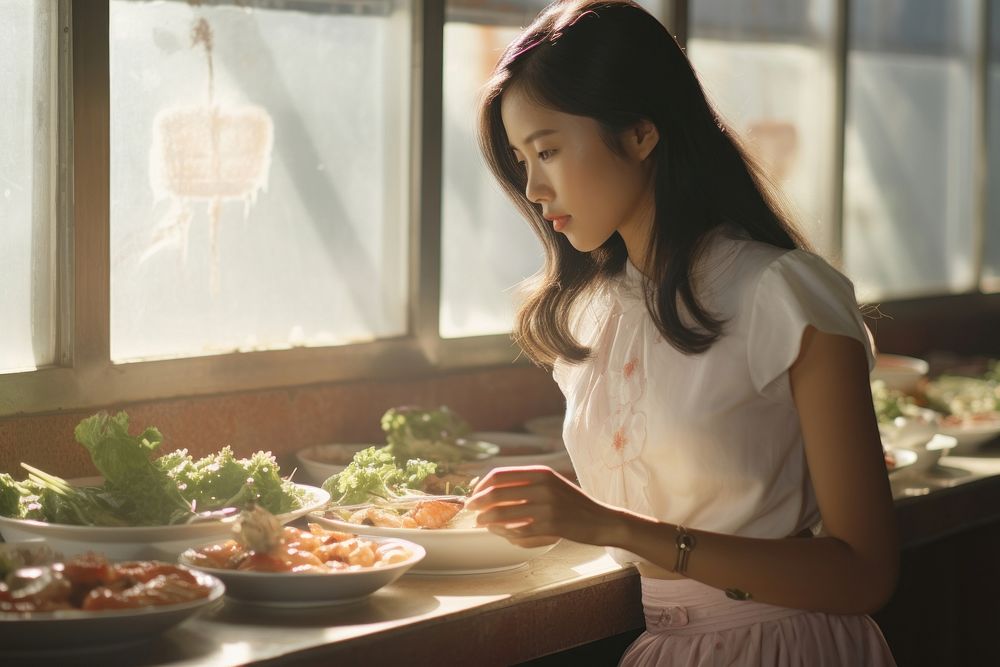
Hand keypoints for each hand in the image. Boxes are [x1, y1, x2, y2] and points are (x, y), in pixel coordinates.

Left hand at [465, 465, 618, 547]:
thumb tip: (490, 488)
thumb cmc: (572, 503)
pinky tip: (500, 533)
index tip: (474, 495)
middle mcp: (543, 486)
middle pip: (497, 493)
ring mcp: (548, 506)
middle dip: (477, 502)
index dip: (481, 486)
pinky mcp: (551, 526)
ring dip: (486, 519)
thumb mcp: (551, 484)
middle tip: (470, 509)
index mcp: (541, 472)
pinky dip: (504, 533)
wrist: (601, 520)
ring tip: (481, 523)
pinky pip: (518, 531)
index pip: (500, 475)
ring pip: (503, 513)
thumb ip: (525, 483)